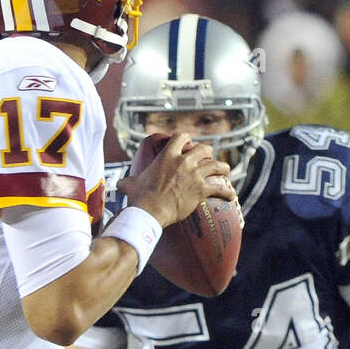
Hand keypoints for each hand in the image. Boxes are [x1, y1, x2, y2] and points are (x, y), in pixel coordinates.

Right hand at [121, 132, 235, 227]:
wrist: (149, 211)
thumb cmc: (140, 198)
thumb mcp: (131, 185)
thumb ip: (128, 181)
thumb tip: (119, 184)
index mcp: (167, 156)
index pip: (182, 137)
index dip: (187, 139)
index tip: (189, 144)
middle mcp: (184, 161)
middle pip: (204, 148)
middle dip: (208, 153)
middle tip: (207, 159)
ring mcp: (194, 175)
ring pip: (217, 166)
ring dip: (222, 169)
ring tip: (224, 172)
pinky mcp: (201, 190)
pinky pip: (220, 189)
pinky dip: (226, 193)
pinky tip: (230, 197)